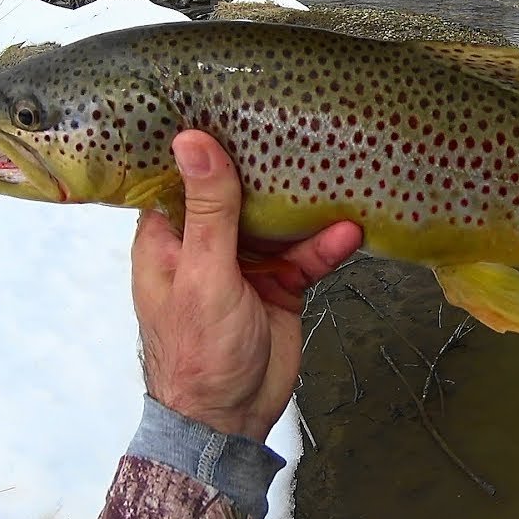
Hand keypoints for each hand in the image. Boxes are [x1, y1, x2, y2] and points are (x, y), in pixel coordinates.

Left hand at [131, 130, 362, 440]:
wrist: (229, 418)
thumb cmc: (196, 347)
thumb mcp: (202, 269)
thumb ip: (209, 205)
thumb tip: (193, 139)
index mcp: (169, 235)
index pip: (184, 175)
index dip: (204, 142)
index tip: (230, 100)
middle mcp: (207, 243)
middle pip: (240, 192)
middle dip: (269, 168)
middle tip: (301, 124)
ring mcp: (246, 264)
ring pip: (279, 222)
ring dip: (306, 210)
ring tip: (339, 180)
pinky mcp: (281, 285)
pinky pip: (306, 256)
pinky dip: (325, 245)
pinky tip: (348, 230)